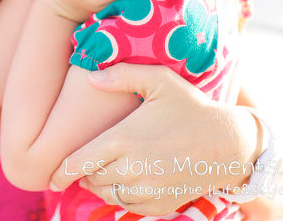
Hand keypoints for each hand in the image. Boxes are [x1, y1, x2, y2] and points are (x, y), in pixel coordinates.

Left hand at [48, 64, 260, 216]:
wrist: (232, 143)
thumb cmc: (192, 107)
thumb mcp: (160, 80)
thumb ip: (122, 75)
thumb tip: (91, 77)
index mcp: (124, 139)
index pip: (79, 162)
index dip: (61, 172)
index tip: (50, 177)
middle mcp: (132, 168)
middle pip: (91, 178)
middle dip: (84, 173)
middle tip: (84, 164)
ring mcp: (147, 189)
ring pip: (107, 194)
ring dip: (100, 186)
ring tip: (102, 173)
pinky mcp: (162, 203)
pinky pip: (129, 206)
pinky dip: (121, 197)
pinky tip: (124, 183)